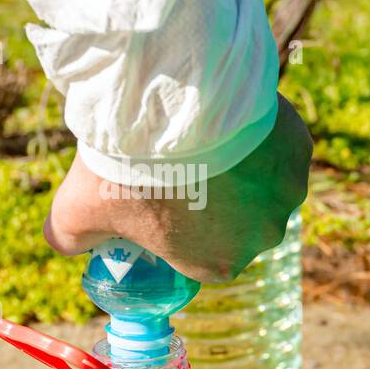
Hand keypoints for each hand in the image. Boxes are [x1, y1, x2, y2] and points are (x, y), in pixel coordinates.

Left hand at [45, 95, 311, 283]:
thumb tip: (68, 244)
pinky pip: (280, 146)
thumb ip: (71, 236)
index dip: (178, 228)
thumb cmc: (126, 168)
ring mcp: (288, 193)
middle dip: (216, 199)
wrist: (171, 104)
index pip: (199, 254)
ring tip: (206, 138)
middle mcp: (264, 238)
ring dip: (242, 167)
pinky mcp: (300, 150)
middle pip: (239, 222)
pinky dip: (260, 135)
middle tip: (181, 164)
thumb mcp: (76, 209)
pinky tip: (230, 119)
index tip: (159, 200)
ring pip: (264, 183)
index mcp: (217, 264)